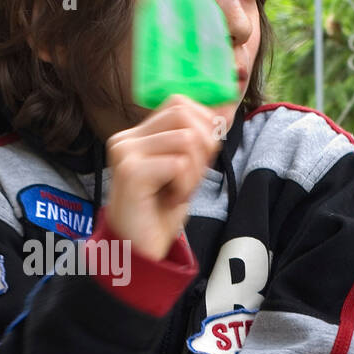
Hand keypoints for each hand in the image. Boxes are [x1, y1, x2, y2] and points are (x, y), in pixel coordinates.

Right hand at [105, 94, 222, 261]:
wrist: (139, 251)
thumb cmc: (160, 212)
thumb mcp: (188, 171)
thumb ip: (202, 139)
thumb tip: (227, 105)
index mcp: (137, 135)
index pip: (179, 103)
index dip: (203, 125)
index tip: (202, 158)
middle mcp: (126, 138)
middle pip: (183, 114)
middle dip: (203, 146)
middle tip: (191, 179)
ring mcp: (126, 152)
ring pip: (186, 139)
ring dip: (195, 171)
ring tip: (179, 191)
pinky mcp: (131, 171)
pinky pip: (179, 164)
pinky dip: (185, 185)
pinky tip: (171, 200)